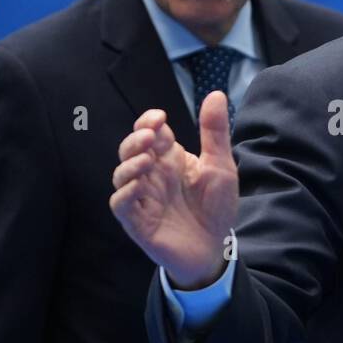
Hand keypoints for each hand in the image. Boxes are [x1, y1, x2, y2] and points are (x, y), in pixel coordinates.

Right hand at [110, 95, 237, 288]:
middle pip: (130, 150)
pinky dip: (125, 193)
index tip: (159, 117)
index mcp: (169, 159)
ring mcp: (143, 197)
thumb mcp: (221, 166)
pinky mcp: (138, 222)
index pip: (150, 132)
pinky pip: (121, 204)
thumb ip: (215, 132)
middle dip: (135, 139)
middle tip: (151, 136)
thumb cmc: (216, 207)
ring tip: (147, 159)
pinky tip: (139, 186)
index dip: (148, 122)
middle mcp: (152, 175)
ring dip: (129, 164)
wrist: (216, 249)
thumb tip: (217, 94)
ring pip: (121, 175)